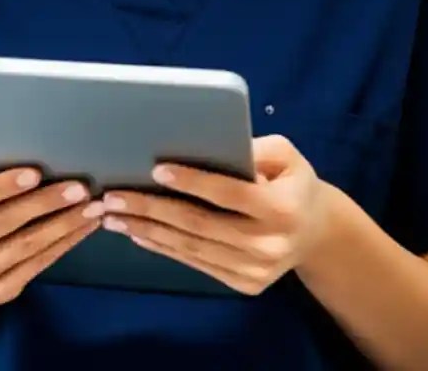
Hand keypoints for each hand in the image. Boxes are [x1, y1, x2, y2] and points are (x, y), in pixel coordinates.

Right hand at [0, 127, 103, 305]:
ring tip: (91, 206)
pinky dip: (64, 245)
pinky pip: (36, 267)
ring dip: (63, 226)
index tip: (35, 172)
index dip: (0, 187)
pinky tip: (84, 227)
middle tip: (79, 187)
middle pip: (1, 225)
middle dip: (43, 204)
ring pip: (24, 248)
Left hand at [99, 134, 332, 295]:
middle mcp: (269, 244)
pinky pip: (195, 263)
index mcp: (282, 208)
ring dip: (147, 231)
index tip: (156, 170)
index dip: (192, 182)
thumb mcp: (285, 155)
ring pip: (191, 247)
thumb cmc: (291, 182)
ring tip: (113, 216)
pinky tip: (137, 233)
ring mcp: (255, 269)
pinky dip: (162, 247)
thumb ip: (253, 147)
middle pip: (199, 224)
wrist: (315, 233)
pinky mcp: (243, 284)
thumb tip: (208, 142)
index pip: (229, 193)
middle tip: (112, 197)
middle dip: (151, 209)